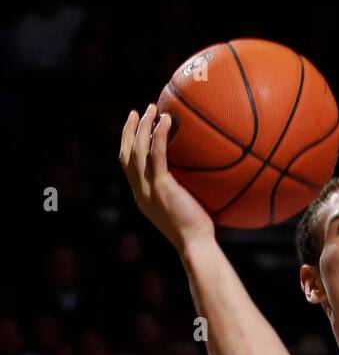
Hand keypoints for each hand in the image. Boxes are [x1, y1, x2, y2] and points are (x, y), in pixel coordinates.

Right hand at [119, 105, 215, 255]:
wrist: (195, 245)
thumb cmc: (196, 233)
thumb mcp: (181, 210)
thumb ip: (179, 194)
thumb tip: (195, 179)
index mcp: (142, 197)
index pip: (127, 165)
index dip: (127, 144)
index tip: (133, 127)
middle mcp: (140, 191)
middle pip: (126, 153)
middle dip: (130, 130)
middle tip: (138, 112)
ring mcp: (148, 189)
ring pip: (137, 150)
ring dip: (143, 126)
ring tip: (153, 109)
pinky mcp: (162, 187)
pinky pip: (156, 154)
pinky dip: (159, 135)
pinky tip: (167, 120)